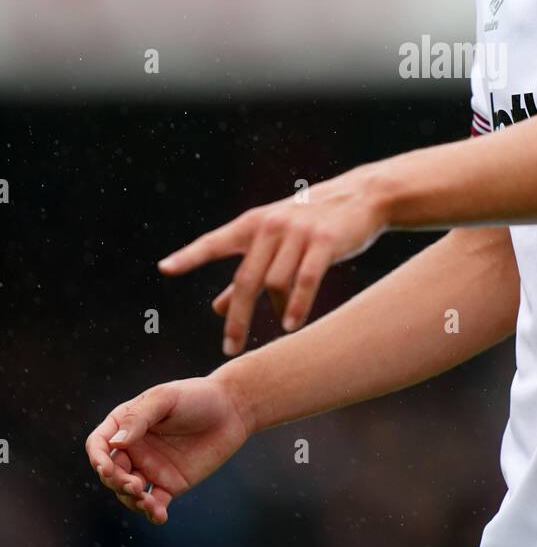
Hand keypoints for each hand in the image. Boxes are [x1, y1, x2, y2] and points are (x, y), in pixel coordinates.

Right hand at [85, 375, 250, 524]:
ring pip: (128, 492)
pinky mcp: (169, 484)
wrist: (233, 410)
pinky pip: (154, 503)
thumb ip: (139, 418)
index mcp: (126, 424)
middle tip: (133, 484)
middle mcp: (134, 448)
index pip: (99, 444)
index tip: (105, 467)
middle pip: (111, 472)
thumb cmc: (197, 396)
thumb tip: (115, 443)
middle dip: (116, 481)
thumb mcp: (166, 399)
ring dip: (131, 499)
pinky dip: (152, 512)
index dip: (97, 457)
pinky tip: (159, 515)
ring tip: (146, 500)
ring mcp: (150, 468)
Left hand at [157, 167, 388, 354]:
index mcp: (253, 223)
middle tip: (229, 348)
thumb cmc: (312, 224)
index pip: (215, 241)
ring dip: (276, 309)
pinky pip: (305, 281)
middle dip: (236, 317)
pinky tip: (291, 325)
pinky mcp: (325, 241)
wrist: (361, 198)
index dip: (190, 255)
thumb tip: (215, 308)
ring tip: (284, 324)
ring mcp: (298, 232)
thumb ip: (246, 273)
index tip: (165, 268)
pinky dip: (297, 305)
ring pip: (275, 283)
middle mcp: (271, 225)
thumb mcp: (275, 244)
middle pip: (245, 279)